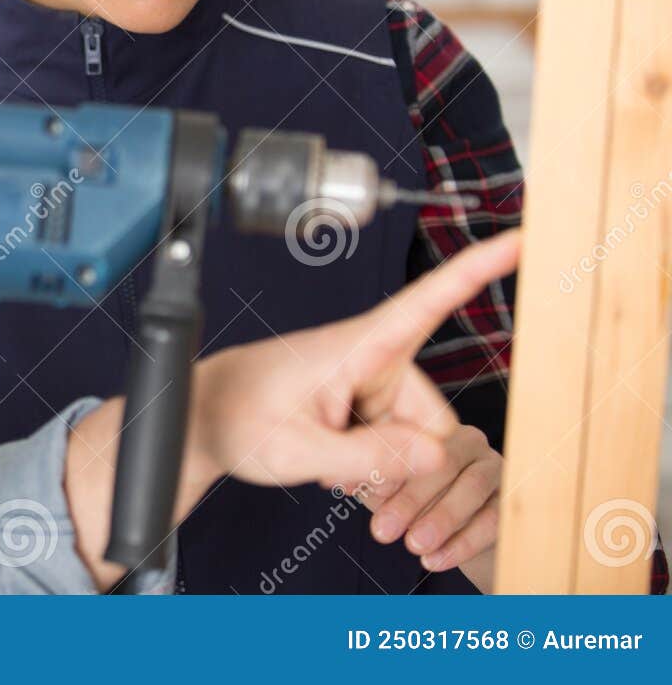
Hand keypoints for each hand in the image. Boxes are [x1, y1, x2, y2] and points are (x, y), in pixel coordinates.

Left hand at [189, 230, 520, 495]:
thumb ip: (368, 457)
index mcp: (358, 347)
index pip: (429, 300)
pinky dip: (376, 469)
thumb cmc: (236, 419)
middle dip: (409, 466)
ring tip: (329, 474)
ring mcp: (371, 384)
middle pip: (434, 422)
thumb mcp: (296, 451)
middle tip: (350, 490)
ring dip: (387, 471)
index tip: (524, 236)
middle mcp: (374, 359)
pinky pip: (400, 448)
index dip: (479, 267)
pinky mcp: (366, 406)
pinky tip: (336, 471)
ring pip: (418, 443)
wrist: (203, 421)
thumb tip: (439, 457)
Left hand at [365, 422, 499, 589]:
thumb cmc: (408, 502)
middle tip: (382, 531)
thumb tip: (345, 480)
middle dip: (410, 499)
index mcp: (429, 424)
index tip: (361, 491)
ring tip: (413, 547)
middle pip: (442, 460)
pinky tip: (436, 560)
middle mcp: (465, 437)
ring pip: (474, 485)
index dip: (388, 462)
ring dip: (442, 519)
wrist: (457, 537)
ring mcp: (494, 464)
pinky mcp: (512, 496)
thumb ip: (368, 481)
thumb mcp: (381, 489)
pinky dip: (464, 542)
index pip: (411, 432)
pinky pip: (494, 516)